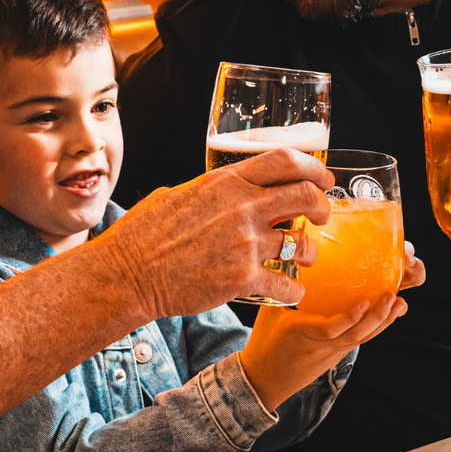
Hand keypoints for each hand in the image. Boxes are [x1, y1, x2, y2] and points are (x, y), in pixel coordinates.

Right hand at [100, 148, 333, 317]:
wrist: (127, 273)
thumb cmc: (144, 234)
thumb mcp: (177, 194)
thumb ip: (206, 189)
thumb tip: (213, 186)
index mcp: (226, 182)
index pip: (285, 160)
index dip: (313, 168)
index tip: (323, 179)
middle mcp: (241, 207)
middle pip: (305, 196)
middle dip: (322, 206)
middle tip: (322, 216)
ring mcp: (244, 243)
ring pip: (301, 243)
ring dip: (310, 251)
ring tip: (306, 257)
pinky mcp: (241, 278)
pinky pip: (286, 283)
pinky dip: (294, 290)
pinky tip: (292, 291)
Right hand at [240, 241, 425, 411]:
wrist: (263, 381)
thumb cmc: (264, 344)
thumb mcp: (270, 312)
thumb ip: (285, 288)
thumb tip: (295, 257)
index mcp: (302, 333)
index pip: (330, 329)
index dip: (350, 318)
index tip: (365, 302)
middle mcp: (321, 346)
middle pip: (356, 335)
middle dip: (379, 316)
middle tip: (394, 296)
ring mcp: (330, 354)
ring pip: (361, 339)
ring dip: (383, 323)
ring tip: (400, 305)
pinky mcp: (334, 357)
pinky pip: (357, 341)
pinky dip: (373, 328)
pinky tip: (386, 315)